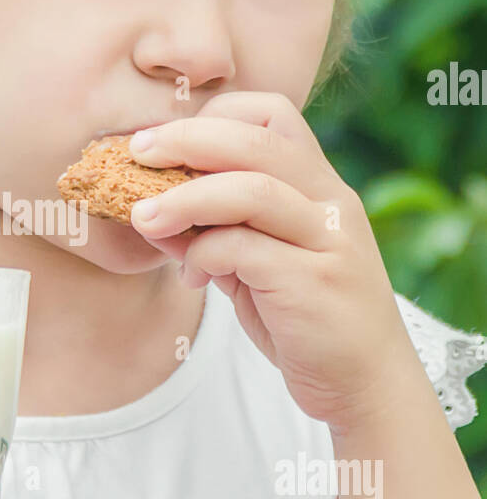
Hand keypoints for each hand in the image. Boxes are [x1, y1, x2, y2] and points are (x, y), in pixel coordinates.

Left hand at [128, 91, 417, 430]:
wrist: (363, 384)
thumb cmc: (305, 321)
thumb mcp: (256, 267)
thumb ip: (215, 234)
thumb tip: (149, 211)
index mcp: (318, 185)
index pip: (272, 114)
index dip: (213, 116)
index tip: (163, 141)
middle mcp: (330, 201)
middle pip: (256, 140)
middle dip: (186, 139)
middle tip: (135, 153)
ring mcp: (327, 239)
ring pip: (252, 189)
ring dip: (185, 198)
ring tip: (143, 217)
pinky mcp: (315, 282)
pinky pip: (245, 249)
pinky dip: (203, 255)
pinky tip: (189, 277)